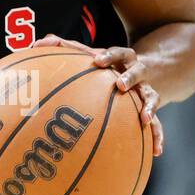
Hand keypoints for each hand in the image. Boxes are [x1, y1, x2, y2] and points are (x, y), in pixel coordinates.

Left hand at [30, 34, 163, 155]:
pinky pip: (157, 123)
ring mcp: (145, 90)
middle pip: (138, 71)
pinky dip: (157, 135)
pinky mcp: (150, 108)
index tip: (97, 61)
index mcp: (122, 59)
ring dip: (150, 107)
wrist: (141, 69)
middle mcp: (137, 73)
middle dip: (130, 78)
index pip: (118, 53)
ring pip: (152, 97)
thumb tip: (36, 43)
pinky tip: (156, 151)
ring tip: (145, 120)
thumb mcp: (90, 55)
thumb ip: (64, 48)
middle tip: (121, 86)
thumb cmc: (105, 65)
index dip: (109, 56)